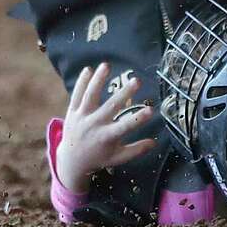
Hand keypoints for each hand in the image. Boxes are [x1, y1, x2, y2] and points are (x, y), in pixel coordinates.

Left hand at [55, 62, 156, 194]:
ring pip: (90, 96)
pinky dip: (81, 82)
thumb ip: (136, 150)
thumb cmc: (99, 158)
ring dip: (98, 80)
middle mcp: (94, 125)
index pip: (125, 127)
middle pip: (110, 107)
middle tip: (137, 80)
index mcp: (107, 137)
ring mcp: (82, 117)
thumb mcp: (117, 158)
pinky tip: (88, 69)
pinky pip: (76, 95)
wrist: (71, 161)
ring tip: (107, 65)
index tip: (151, 110)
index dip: (138, 119)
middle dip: (124, 93)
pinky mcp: (72, 112)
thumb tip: (155, 141)